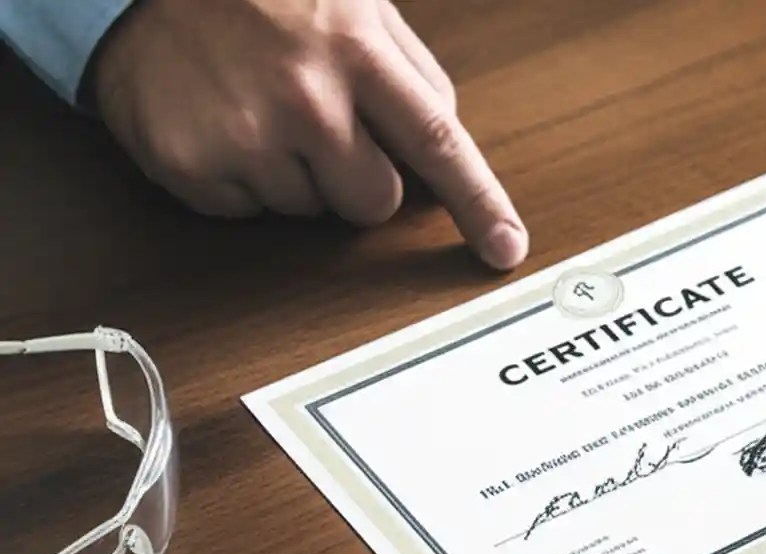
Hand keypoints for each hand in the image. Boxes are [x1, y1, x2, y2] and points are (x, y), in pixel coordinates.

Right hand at [91, 0, 525, 268]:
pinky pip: (246, 213)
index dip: (479, 203)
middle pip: (374, 202)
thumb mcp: (355, 6)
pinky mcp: (192, 167)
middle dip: (358, 178)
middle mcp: (306, 101)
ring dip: (293, 174)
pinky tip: (222, 125)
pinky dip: (239, 182)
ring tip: (257, 108)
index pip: (438, 144)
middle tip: (316, 123)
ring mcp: (245, 139)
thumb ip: (410, 72)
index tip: (505, 248)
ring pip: (308, 211)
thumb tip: (449, 135)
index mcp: (357, 52)